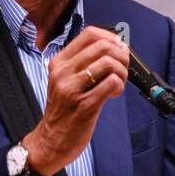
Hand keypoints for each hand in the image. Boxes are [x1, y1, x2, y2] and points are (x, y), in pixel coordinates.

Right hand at [21, 26, 128, 175]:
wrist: (51, 140)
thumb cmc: (65, 109)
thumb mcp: (67, 80)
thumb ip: (84, 63)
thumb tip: (115, 47)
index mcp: (59, 62)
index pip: (90, 34)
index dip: (112, 38)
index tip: (120, 50)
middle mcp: (63, 72)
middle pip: (103, 46)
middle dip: (122, 56)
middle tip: (123, 70)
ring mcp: (71, 88)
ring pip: (109, 62)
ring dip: (122, 72)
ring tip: (118, 84)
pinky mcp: (84, 105)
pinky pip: (111, 83)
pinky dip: (119, 87)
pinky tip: (113, 95)